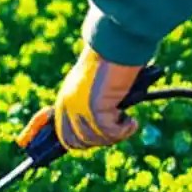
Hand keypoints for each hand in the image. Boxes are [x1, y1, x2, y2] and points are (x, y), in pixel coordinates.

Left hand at [16, 44, 142, 151]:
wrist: (114, 46)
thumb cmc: (110, 61)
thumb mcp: (94, 86)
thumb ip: (90, 104)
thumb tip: (104, 123)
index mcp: (65, 99)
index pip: (59, 132)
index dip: (68, 143)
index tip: (66, 145)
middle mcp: (68, 106)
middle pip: (75, 142)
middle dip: (97, 141)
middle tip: (116, 130)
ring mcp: (79, 110)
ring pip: (95, 140)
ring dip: (115, 135)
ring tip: (127, 122)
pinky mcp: (96, 111)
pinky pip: (111, 134)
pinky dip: (125, 130)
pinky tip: (132, 121)